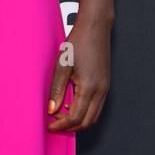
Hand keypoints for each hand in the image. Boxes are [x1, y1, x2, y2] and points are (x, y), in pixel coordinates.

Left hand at [46, 15, 111, 132]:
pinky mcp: (105, 85)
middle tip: (55, 124)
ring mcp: (105, 89)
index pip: (76, 118)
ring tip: (61, 116)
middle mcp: (101, 91)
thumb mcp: (62, 66)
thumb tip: (52, 109)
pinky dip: (85, 112)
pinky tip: (72, 105)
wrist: (95, 28)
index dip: (61, 125)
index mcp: (89, 88)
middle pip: (87, 122)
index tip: (50, 125)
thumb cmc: (78, 43)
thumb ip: (57, 90)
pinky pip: (97, 107)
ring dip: (78, 121)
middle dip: (70, 127)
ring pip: (94, 116)